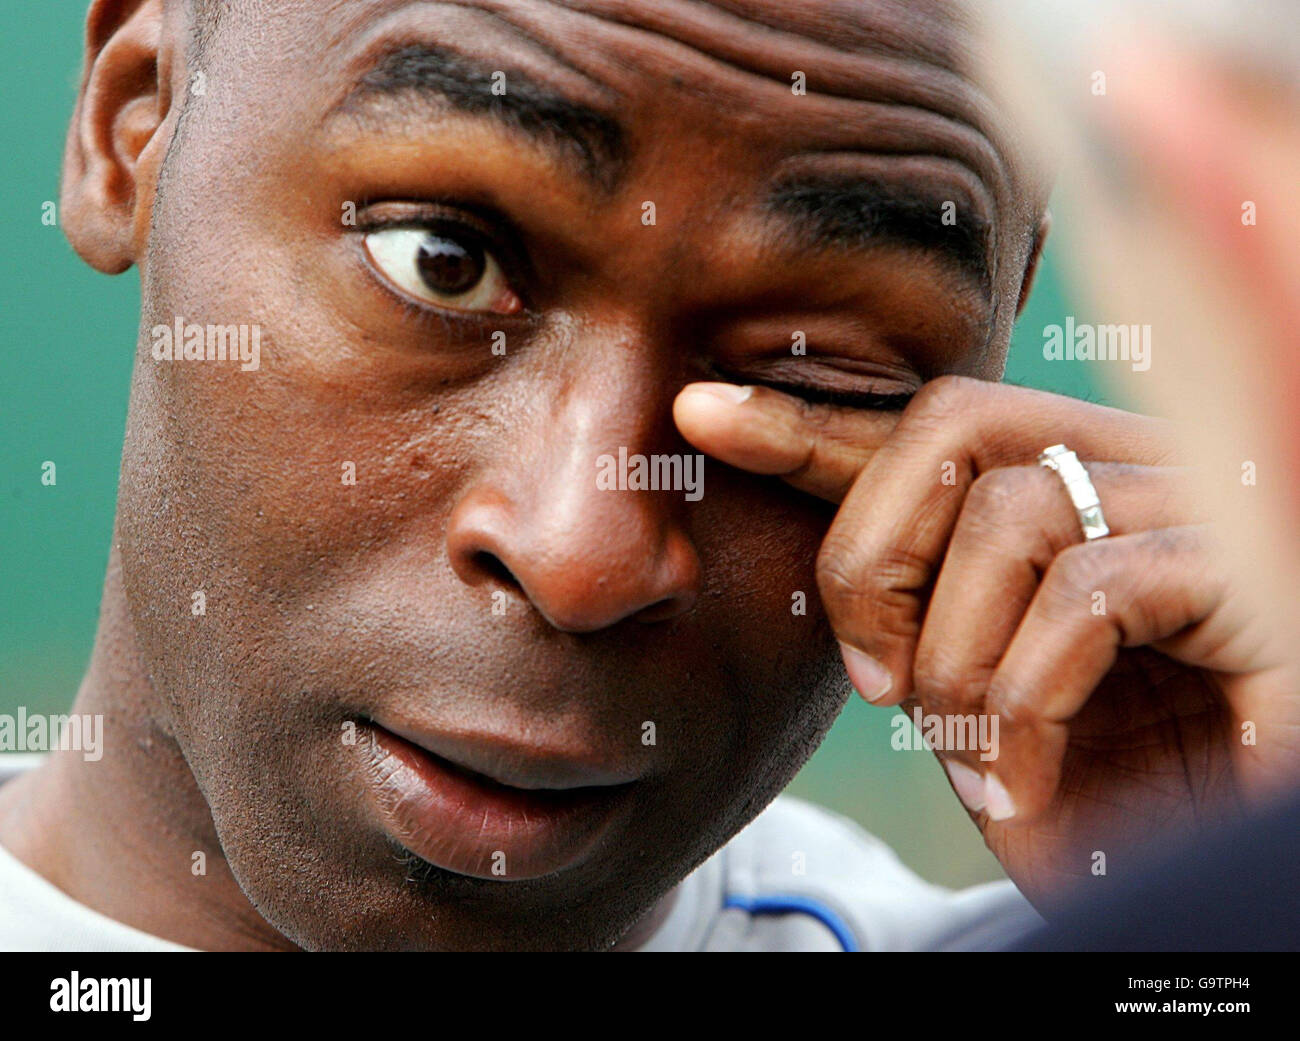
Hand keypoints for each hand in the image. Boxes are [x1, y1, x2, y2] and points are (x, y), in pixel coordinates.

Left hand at [675, 375, 1299, 905]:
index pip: (926, 429)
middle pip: (953, 425)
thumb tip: (844, 599)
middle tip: (877, 683)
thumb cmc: (1117, 798)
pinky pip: (1089, 594)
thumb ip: (923, 630)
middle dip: (870, 556)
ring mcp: (1199, 513)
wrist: (1227, 873)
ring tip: (969, 758)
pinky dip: (1025, 701)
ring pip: (1011, 510)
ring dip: (953, 657)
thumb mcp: (984, 704)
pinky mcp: (1252, 576)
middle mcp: (1137, 474)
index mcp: (1070, 489)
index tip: (701, 414)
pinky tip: (1026, 782)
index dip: (811, 423)